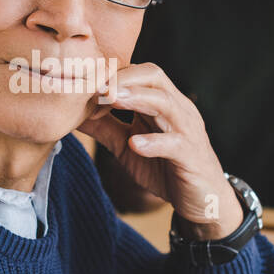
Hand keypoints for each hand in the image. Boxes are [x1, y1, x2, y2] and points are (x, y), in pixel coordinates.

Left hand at [78, 62, 242, 239]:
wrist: (202, 201)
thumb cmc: (164, 167)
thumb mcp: (127, 145)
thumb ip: (104, 127)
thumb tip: (71, 113)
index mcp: (162, 102)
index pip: (138, 72)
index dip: (111, 75)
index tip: (85, 85)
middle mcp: (176, 109)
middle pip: (153, 76)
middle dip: (123, 77)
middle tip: (95, 86)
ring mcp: (186, 131)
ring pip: (165, 103)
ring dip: (136, 98)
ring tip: (110, 99)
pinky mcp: (191, 156)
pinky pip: (174, 144)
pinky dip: (154, 142)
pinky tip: (134, 145)